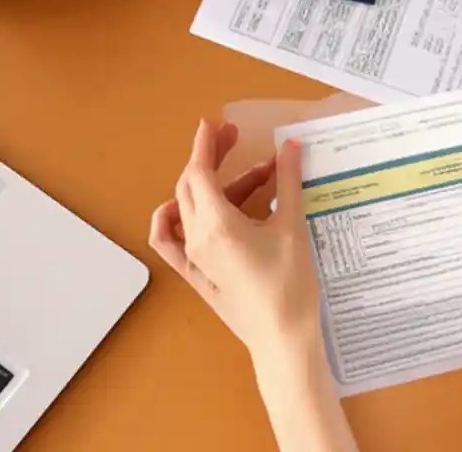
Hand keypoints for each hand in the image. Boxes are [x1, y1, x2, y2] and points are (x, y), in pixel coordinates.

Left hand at [149, 120, 321, 366]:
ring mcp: (193, 258)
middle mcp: (198, 239)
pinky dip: (172, 219)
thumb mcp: (292, 227)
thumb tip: (290, 147)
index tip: (214, 124)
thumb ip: (288, 182)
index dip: (205, 144)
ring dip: (210, 186)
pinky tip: (187, 209)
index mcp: (218, 225)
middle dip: (210, 158)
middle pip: (191, 185)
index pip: (199, 172)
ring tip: (251, 177)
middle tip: (236, 140)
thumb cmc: (291, 287)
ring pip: (188, 208)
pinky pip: (169, 242)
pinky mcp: (196, 274)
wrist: (283, 338)